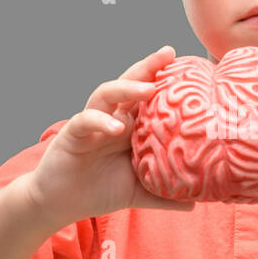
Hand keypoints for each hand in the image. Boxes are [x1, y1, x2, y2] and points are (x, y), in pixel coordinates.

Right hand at [27, 45, 197, 221]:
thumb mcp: (138, 192)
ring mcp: (91, 123)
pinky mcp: (71, 135)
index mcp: (129, 127)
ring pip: (107, 95)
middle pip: (130, 84)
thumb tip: (196, 202)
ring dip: (126, 88)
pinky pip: (85, 121)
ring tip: (147, 88)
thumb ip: (164, 195)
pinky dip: (100, 121)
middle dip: (148, 67)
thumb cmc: (99, 191)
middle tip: (168, 54)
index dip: (164, 79)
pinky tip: (116, 127)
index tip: (189, 66)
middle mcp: (112, 118)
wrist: (61, 204)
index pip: (148, 97)